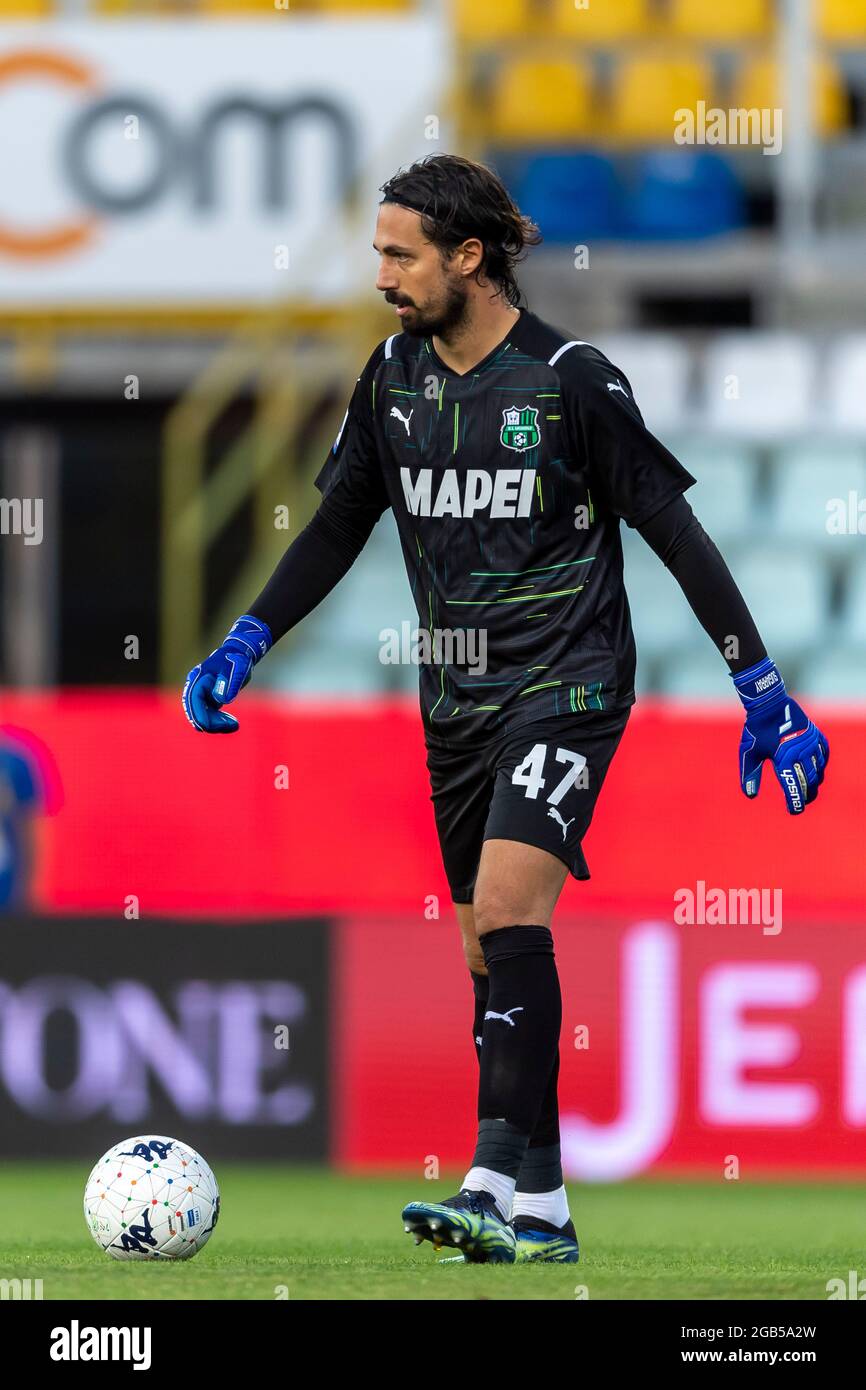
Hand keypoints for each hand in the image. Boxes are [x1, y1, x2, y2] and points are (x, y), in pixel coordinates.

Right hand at [182, 615, 271, 732]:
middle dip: (211, 722)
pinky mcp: (208, 699)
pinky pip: (209, 715)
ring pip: (202, 716)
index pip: (193, 699)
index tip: (209, 726)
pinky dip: (218, 722)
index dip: (199, 714)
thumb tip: (221, 700)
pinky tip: (232, 724)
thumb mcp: (238, 669)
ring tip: (235, 725)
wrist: (240, 654)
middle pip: (195, 711)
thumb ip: (230, 684)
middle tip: (233, 725)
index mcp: (199, 678)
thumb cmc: (238, 660)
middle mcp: (195, 687)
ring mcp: (201, 694)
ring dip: (216, 724)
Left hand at [733, 658, 828, 814]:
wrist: (769, 704)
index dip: (795, 802)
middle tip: (801, 802)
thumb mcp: (749, 753)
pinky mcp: (816, 735)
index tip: (794, 811)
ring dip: (814, 782)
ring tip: (808, 790)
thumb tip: (750, 795)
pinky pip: (823, 755)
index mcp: (783, 758)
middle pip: (808, 781)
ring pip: (818, 770)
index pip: (792, 786)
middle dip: (806, 795)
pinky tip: (816, 771)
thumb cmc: (756, 730)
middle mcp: (800, 752)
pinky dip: (821, 766)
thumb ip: (749, 774)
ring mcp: (811, 743)